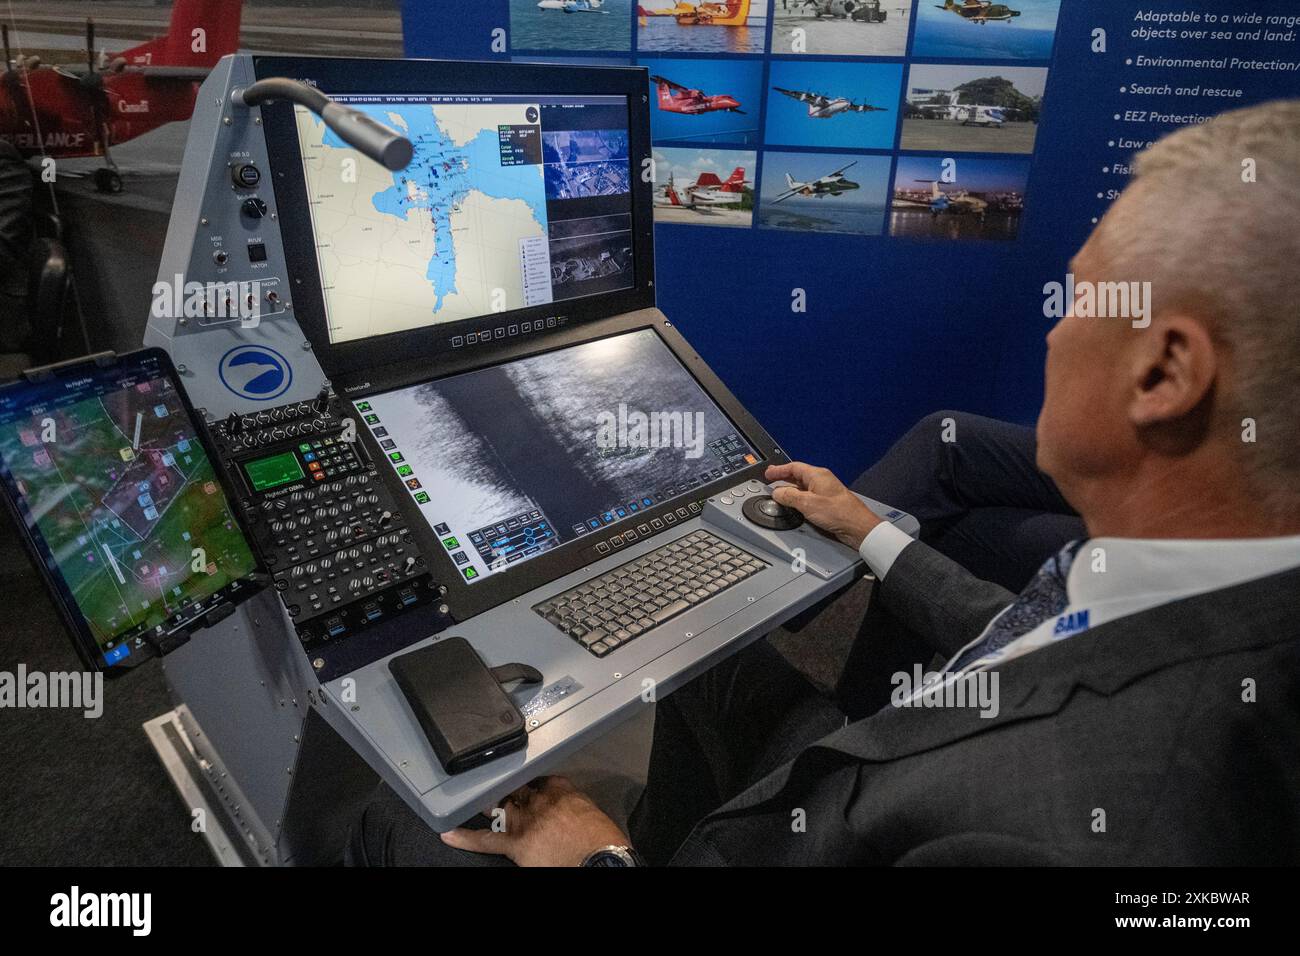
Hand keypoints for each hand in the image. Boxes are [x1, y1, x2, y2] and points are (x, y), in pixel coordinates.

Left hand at [440, 776, 629, 866]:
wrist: (599, 859)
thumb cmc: (601, 839)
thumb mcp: (590, 811)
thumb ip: (570, 804)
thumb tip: (564, 810)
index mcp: (559, 788)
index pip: (536, 778)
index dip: (527, 783)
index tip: (524, 784)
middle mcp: (537, 799)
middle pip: (513, 789)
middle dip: (504, 791)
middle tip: (496, 791)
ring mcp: (524, 820)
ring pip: (496, 808)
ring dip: (485, 806)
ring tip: (470, 803)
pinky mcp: (515, 842)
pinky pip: (484, 839)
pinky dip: (464, 837)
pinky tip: (448, 834)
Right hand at [764, 461, 882, 549]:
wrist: (857, 526)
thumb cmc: (838, 512)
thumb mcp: (807, 503)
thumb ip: (789, 496)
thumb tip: (777, 492)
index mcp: (817, 475)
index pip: (793, 467)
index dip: (779, 470)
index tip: (768, 474)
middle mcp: (821, 481)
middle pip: (798, 475)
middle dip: (783, 477)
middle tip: (771, 480)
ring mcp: (825, 492)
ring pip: (802, 486)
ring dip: (789, 488)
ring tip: (779, 493)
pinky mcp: (827, 503)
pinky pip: (808, 496)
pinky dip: (798, 497)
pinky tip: (794, 504)